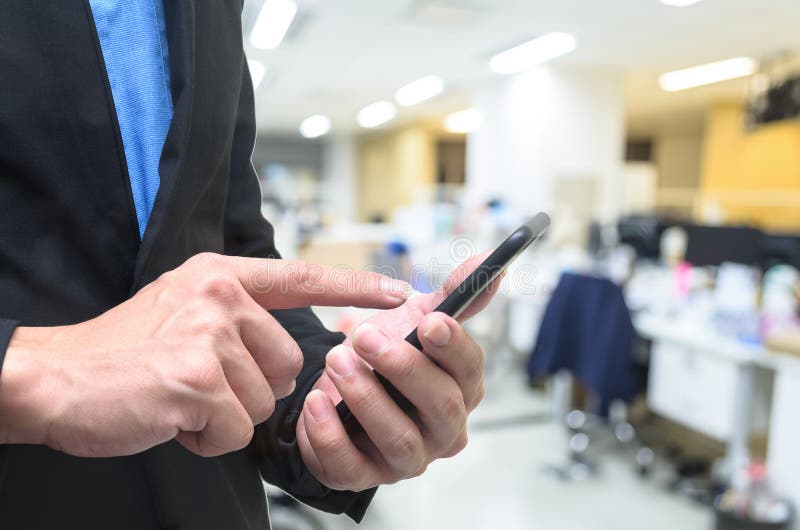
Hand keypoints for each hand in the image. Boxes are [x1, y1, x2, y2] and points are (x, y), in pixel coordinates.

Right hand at [0, 253, 409, 457]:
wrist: (56, 377)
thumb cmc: (123, 352)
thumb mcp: (183, 310)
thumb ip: (236, 317)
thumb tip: (283, 353)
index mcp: (221, 275)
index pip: (303, 276)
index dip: (355, 284)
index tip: (398, 290)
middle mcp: (220, 295)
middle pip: (287, 362)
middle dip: (250, 387)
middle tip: (196, 382)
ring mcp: (209, 333)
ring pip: (263, 399)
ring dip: (225, 413)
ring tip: (179, 396)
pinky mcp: (196, 376)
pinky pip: (233, 428)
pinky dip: (206, 437)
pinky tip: (171, 415)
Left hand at [296, 253, 497, 490]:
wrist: (341, 391)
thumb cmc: (387, 358)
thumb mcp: (417, 320)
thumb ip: (452, 295)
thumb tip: (486, 262)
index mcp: (461, 390)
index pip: (470, 372)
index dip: (452, 347)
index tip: (429, 321)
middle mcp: (443, 430)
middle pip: (441, 406)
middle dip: (402, 367)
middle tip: (365, 336)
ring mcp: (405, 459)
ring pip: (398, 438)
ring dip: (365, 397)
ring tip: (336, 361)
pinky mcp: (363, 476)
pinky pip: (349, 466)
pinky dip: (329, 435)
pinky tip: (314, 402)